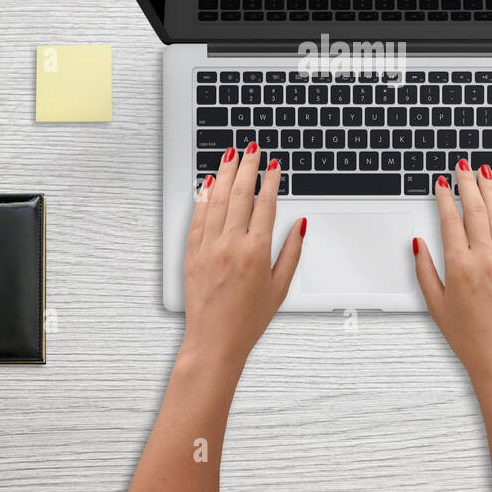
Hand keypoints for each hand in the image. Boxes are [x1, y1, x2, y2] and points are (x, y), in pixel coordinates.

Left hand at [182, 142, 305, 371]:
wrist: (214, 341)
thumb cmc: (247, 320)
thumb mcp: (280, 287)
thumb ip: (292, 252)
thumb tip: (300, 224)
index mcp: (256, 252)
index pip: (265, 205)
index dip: (271, 181)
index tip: (274, 167)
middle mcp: (230, 245)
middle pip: (240, 194)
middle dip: (247, 168)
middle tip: (253, 150)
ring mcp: (207, 248)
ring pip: (216, 200)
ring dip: (224, 174)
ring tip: (231, 156)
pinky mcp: (191, 254)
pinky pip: (197, 218)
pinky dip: (202, 198)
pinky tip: (207, 183)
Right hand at [413, 161, 491, 383]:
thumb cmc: (466, 334)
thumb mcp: (434, 303)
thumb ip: (424, 269)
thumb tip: (418, 242)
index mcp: (460, 267)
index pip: (450, 220)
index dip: (444, 197)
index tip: (441, 183)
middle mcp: (485, 260)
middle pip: (475, 210)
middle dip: (467, 184)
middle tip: (462, 166)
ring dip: (490, 190)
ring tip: (484, 172)